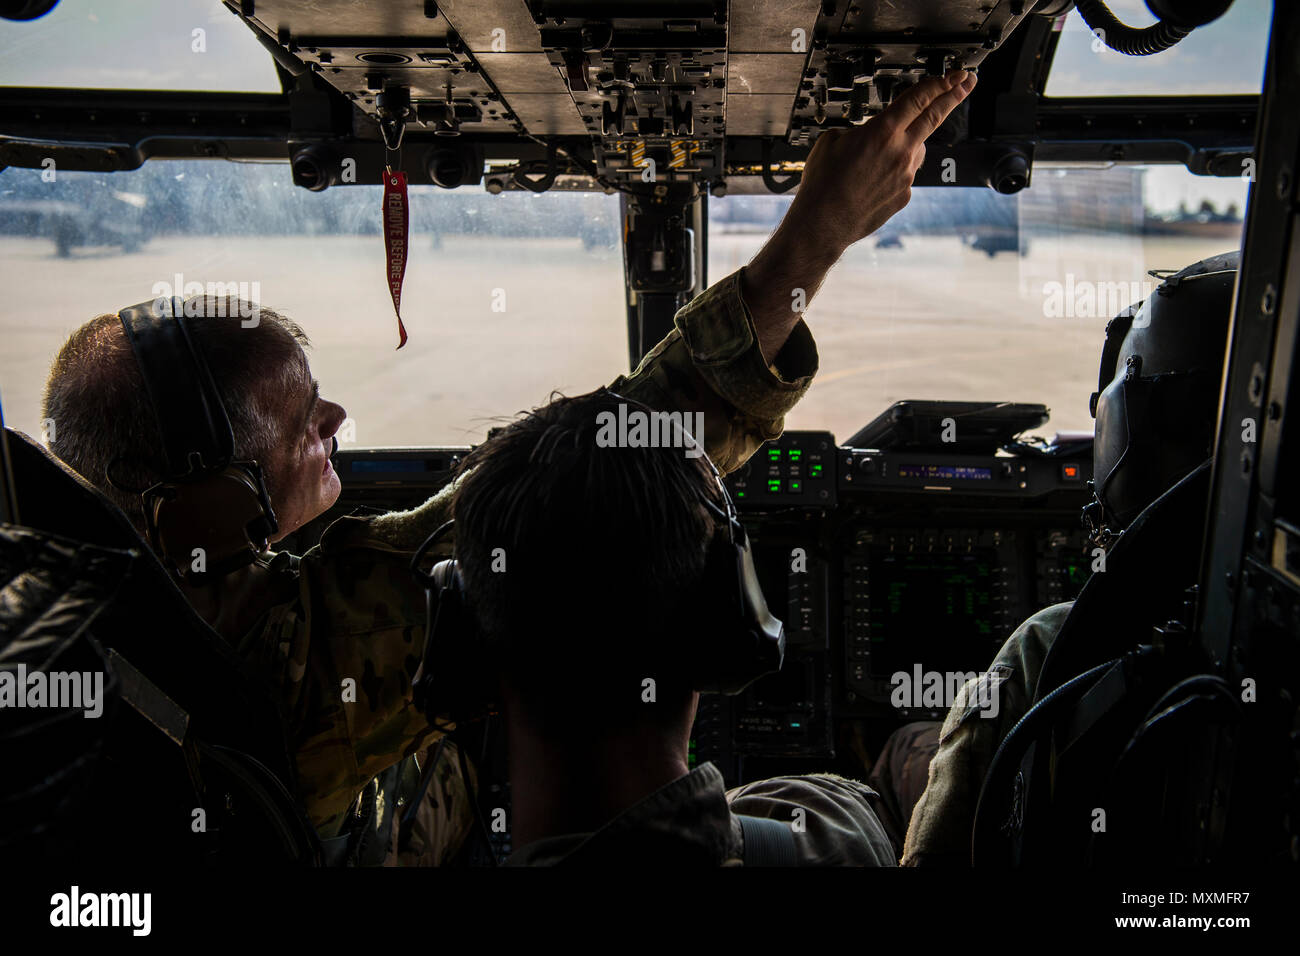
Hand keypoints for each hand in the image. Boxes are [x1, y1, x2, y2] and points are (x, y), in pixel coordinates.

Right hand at [742, 68, 975, 360]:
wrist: (822, 222)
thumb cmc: (823, 182)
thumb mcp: (832, 140)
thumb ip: (862, 130)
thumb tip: (874, 134)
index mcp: (882, 130)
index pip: (918, 98)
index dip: (939, 82)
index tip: (954, 75)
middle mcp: (900, 151)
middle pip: (935, 116)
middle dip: (955, 95)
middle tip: (968, 82)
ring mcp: (906, 175)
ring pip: (915, 149)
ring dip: (906, 144)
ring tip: (873, 159)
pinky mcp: (905, 195)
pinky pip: (905, 175)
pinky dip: (893, 172)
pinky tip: (869, 182)